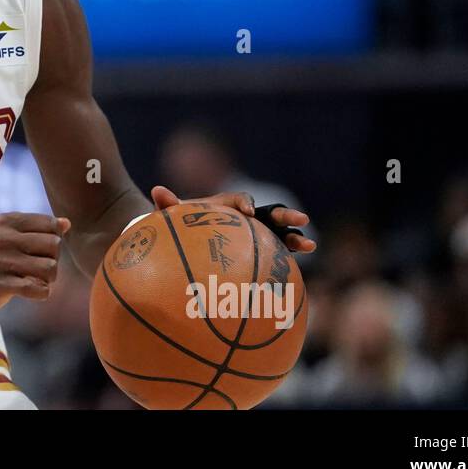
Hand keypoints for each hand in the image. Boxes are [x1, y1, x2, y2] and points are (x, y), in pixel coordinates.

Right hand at [0, 212, 70, 311]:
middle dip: (53, 259)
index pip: (51, 226)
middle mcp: (2, 237)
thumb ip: (39, 228)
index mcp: (8, 221)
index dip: (53, 240)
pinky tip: (31, 291)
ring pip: (50, 269)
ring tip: (35, 279)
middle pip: (54, 246)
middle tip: (40, 268)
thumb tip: (66, 223)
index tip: (40, 250)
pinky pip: (38, 289)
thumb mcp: (11, 234)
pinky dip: (41, 293)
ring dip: (48, 279)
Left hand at [148, 185, 315, 252]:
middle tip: (302, 218)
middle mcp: (245, 218)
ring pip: (278, 234)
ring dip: (295, 238)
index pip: (239, 199)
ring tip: (311, 246)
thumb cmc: (178, 227)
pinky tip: (298, 277)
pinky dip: (286, 263)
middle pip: (269, 213)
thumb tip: (156, 191)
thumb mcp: (171, 217)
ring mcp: (254, 235)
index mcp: (226, 205)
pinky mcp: (257, 253)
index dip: (245, 202)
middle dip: (285, 215)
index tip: (248, 212)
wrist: (183, 240)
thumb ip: (167, 205)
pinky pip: (274, 257)